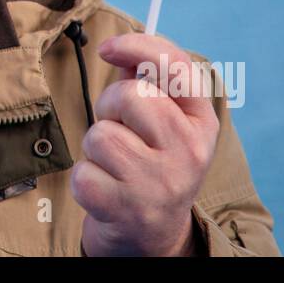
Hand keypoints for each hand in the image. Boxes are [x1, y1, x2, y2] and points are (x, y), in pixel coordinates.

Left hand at [70, 32, 219, 255]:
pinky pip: (82, 172)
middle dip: (110, 105)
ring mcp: (159, 183)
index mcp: (201, 123)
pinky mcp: (127, 209)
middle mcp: (189, 152)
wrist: (153, 235)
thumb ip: (144, 84)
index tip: (108, 47)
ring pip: (100, 134)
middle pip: (131, 96)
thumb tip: (121, 51)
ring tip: (113, 164)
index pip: (177, 67)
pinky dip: (84, 180)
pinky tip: (105, 190)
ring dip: (95, 146)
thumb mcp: (161, 124)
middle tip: (117, 127)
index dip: (139, 46)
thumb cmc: (150, 164)